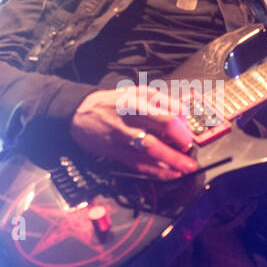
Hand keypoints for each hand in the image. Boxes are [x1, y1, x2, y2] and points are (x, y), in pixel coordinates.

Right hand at [70, 86, 197, 179]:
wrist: (78, 114)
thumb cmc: (111, 103)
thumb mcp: (134, 91)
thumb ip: (159, 100)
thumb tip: (181, 114)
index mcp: (137, 102)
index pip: (165, 115)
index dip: (181, 127)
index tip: (188, 133)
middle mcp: (130, 120)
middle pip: (160, 133)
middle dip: (179, 146)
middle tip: (189, 152)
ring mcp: (122, 138)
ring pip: (150, 152)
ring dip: (171, 162)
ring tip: (185, 168)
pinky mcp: (116, 152)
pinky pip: (139, 165)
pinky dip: (156, 171)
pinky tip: (169, 174)